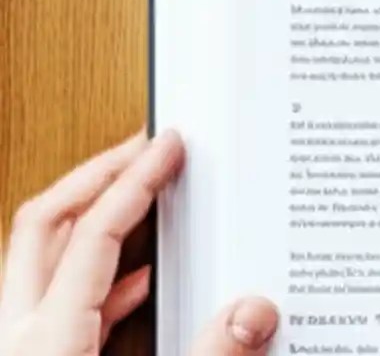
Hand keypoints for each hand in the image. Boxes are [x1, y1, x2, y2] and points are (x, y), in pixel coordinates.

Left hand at [0, 130, 279, 354]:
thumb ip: (210, 354)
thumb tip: (254, 312)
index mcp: (48, 340)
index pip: (93, 234)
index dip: (136, 181)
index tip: (165, 146)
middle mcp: (19, 335)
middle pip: (46, 224)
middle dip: (96, 175)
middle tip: (141, 148)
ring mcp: (25, 347)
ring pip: (40, 255)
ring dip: (89, 216)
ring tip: (137, 192)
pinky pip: (57, 298)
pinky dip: (95, 273)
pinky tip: (138, 277)